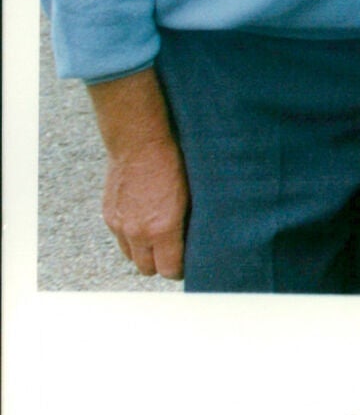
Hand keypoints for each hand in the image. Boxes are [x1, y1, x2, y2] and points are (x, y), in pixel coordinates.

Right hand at [102, 136, 187, 279]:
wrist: (139, 143)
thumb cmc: (173, 164)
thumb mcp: (191, 196)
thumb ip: (187, 224)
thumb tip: (194, 242)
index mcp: (162, 228)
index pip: (169, 270)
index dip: (179, 271)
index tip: (187, 265)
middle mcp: (138, 232)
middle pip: (147, 270)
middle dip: (160, 265)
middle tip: (173, 254)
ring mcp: (120, 225)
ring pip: (131, 257)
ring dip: (144, 253)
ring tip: (158, 241)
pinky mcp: (109, 216)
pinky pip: (120, 240)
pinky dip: (131, 238)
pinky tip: (144, 224)